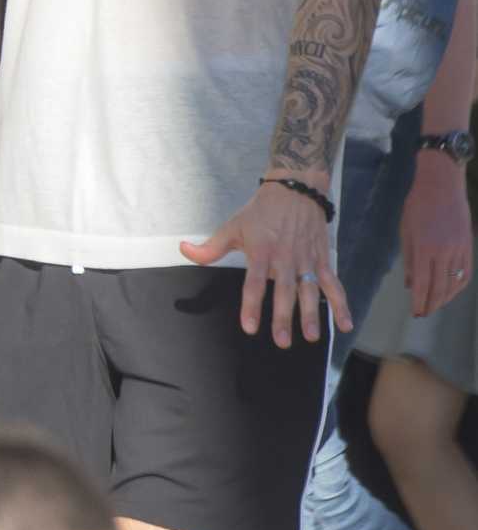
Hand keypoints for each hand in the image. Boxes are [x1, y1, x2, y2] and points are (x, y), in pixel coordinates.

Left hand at [180, 178, 349, 346]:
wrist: (296, 188)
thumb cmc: (261, 211)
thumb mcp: (233, 225)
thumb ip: (210, 247)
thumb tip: (183, 250)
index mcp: (261, 250)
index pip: (254, 282)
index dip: (252, 304)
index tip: (250, 326)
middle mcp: (285, 257)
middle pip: (284, 291)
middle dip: (284, 317)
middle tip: (282, 341)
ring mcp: (306, 259)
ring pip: (310, 290)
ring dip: (312, 314)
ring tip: (311, 337)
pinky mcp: (322, 259)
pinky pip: (334, 284)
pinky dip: (341, 304)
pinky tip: (345, 324)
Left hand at [401, 150, 472, 316]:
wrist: (442, 185)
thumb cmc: (418, 205)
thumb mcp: (406, 231)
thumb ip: (408, 260)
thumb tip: (410, 284)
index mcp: (424, 248)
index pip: (422, 284)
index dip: (419, 301)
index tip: (415, 313)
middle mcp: (444, 252)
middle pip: (439, 288)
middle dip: (431, 304)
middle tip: (424, 313)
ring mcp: (459, 250)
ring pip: (454, 283)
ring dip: (445, 298)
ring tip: (435, 304)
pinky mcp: (469, 246)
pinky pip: (466, 273)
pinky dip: (459, 286)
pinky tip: (451, 291)